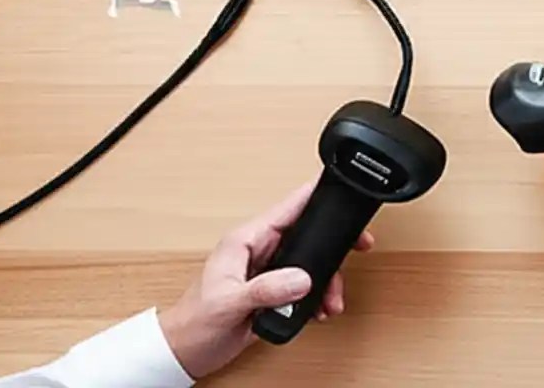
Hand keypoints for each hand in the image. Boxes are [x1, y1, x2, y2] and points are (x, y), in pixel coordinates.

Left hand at [158, 181, 374, 377]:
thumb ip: (265, 289)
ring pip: (310, 263)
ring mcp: (268, 271)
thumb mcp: (229, 303)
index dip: (312, 197)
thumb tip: (300, 279)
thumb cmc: (194, 323)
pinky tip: (319, 310)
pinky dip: (317, 297)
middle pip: (307, 234)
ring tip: (332, 300)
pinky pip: (305, 286)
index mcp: (246, 241)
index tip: (337, 190)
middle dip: (333, 244)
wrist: (185, 353)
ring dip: (327, 280)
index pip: (286, 209)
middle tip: (358, 246)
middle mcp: (259, 251)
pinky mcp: (273, 291)